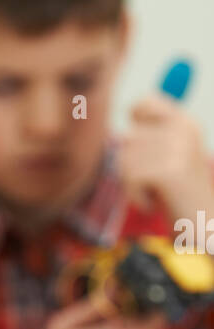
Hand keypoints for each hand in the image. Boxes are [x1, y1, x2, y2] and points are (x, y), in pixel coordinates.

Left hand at [117, 93, 211, 224]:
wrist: (204, 226)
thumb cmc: (180, 196)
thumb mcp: (169, 158)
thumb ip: (152, 137)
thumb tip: (128, 121)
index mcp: (185, 123)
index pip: (145, 102)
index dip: (135, 123)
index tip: (143, 147)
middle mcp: (183, 129)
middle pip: (128, 139)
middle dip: (132, 167)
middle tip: (156, 183)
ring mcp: (178, 147)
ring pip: (125, 159)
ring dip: (134, 184)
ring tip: (158, 192)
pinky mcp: (170, 169)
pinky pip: (130, 177)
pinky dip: (137, 196)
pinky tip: (156, 203)